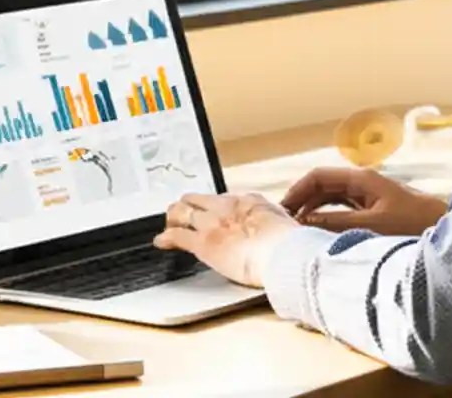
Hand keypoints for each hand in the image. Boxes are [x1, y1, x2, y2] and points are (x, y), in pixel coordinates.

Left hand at [155, 193, 298, 287]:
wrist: (283, 252)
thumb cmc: (290, 244)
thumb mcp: (285, 226)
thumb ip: (274, 226)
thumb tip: (279, 231)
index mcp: (248, 202)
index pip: (221, 199)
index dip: (212, 206)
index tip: (211, 212)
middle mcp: (226, 207)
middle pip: (197, 199)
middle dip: (187, 206)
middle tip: (181, 214)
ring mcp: (212, 223)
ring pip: (182, 212)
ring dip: (173, 218)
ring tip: (169, 224)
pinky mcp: (203, 243)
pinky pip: (177, 236)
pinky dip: (166, 238)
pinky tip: (161, 241)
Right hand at [281, 168, 447, 235]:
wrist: (443, 227)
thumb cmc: (412, 224)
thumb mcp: (371, 225)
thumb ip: (336, 223)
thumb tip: (304, 223)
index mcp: (361, 179)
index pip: (318, 176)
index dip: (297, 191)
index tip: (282, 209)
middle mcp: (361, 183)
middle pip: (321, 186)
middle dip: (301, 201)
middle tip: (283, 221)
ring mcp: (366, 195)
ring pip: (329, 198)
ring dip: (311, 210)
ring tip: (295, 229)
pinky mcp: (372, 209)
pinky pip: (340, 209)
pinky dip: (326, 218)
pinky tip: (317, 231)